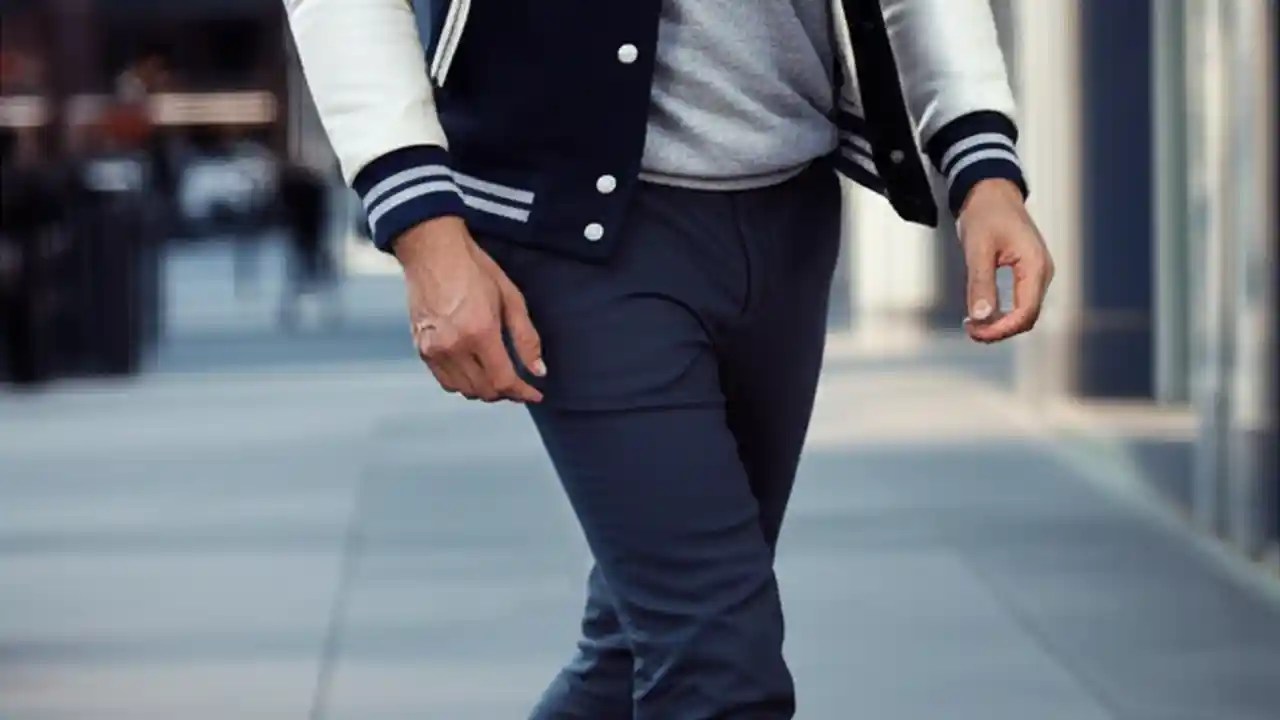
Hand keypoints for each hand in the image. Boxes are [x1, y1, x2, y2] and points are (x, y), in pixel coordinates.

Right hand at [395, 216, 545, 401]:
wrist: (431, 251)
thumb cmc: (475, 268)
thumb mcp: (511, 298)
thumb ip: (526, 337)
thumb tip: (538, 370)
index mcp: (479, 332)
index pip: (503, 381)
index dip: (523, 393)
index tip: (535, 394)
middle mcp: (453, 347)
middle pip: (484, 391)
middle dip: (506, 393)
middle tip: (520, 385)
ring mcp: (433, 350)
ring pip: (463, 390)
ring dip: (485, 390)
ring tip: (498, 379)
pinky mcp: (420, 349)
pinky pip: (445, 381)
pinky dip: (463, 383)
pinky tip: (475, 372)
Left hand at [956, 179, 1054, 342]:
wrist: (992, 192)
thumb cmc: (986, 214)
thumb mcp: (978, 248)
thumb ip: (980, 282)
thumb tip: (980, 317)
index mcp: (1036, 266)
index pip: (1025, 313)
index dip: (1001, 329)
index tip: (974, 331)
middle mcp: (1042, 273)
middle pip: (1027, 318)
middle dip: (999, 330)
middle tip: (969, 329)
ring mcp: (1037, 274)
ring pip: (1023, 313)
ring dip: (999, 324)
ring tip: (971, 324)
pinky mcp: (1028, 275)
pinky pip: (1019, 303)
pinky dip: (1001, 314)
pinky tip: (980, 313)